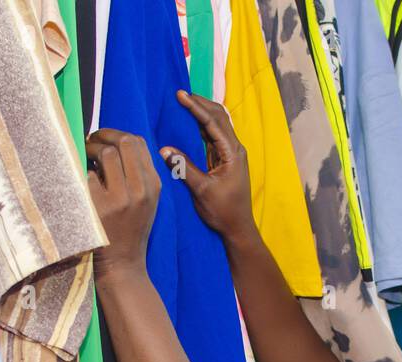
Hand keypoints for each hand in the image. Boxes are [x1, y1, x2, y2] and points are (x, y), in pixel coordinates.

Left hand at [86, 129, 160, 286]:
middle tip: (89, 142)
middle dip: (103, 135)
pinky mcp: (100, 208)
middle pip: (124, 142)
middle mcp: (140, 190)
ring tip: (82, 157)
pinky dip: (80, 171)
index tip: (103, 138)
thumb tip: (115, 141)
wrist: (122, 265)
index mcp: (153, 185)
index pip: (139, 143)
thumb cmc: (129, 230)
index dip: (118, 134)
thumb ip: (138, 174)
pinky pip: (87, 175)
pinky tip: (77, 178)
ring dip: (89, 149)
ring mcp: (120, 199)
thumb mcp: (145, 201)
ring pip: (106, 153)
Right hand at [162, 90, 256, 243]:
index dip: (196, 107)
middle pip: (218, 117)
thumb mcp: (201, 190)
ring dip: (200, 112)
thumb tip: (164, 149)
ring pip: (216, 125)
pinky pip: (211, 136)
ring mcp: (229, 153)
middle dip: (200, 104)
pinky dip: (200, 126)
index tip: (180, 95)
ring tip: (183, 102)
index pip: (213, 122)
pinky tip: (188, 121)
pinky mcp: (223, 159)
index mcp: (232, 153)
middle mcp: (234, 149)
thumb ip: (184, 167)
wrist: (237, 227)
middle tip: (180, 94)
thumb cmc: (223, 211)